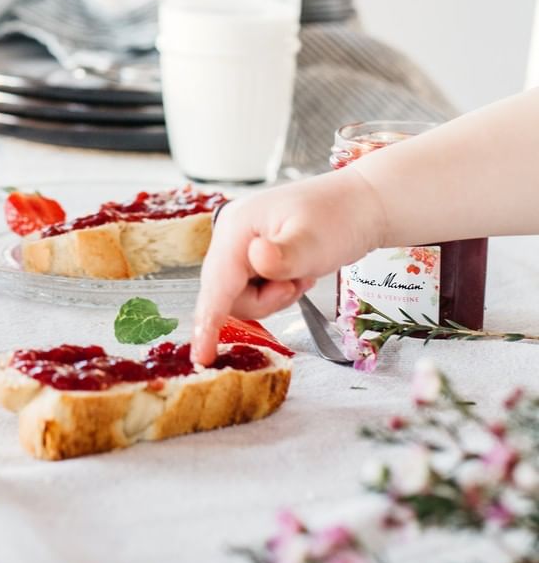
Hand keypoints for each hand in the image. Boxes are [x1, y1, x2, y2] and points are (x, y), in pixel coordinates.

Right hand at [191, 168, 385, 364]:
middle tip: (298, 285)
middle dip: (264, 301)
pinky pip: (251, 289)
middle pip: (226, 294)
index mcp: (236, 228)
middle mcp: (230, 235)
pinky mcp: (250, 255)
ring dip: (273, 297)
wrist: (360, 204)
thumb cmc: (339, 217)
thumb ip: (285, 256)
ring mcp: (239, 246)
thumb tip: (256, 260)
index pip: (217, 284)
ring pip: (239, 296)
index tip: (202, 358)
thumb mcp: (315, 241)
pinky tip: (296, 274)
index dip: (208, 322)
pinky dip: (276, 291)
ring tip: (301, 276)